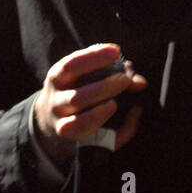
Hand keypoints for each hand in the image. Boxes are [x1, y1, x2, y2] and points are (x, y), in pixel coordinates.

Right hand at [34, 44, 148, 161]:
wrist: (51, 118)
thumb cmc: (78, 88)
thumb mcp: (85, 75)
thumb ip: (113, 72)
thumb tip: (140, 83)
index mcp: (59, 77)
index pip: (72, 65)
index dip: (94, 58)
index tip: (116, 51)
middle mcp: (56, 100)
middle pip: (78, 97)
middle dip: (104, 88)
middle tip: (125, 80)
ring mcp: (64, 123)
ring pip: (82, 122)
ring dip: (102, 113)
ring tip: (116, 103)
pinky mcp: (78, 140)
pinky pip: (95, 141)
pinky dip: (118, 131)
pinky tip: (132, 118)